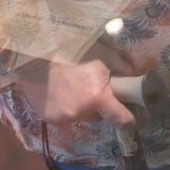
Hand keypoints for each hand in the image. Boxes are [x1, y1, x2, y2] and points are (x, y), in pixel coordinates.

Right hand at [19, 60, 135, 126]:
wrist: (35, 54)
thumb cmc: (71, 49)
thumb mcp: (102, 52)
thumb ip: (122, 66)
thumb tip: (134, 76)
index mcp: (97, 96)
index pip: (120, 119)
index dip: (128, 120)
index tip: (131, 120)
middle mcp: (81, 112)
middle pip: (98, 116)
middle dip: (98, 105)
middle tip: (91, 88)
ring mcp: (63, 117)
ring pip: (80, 115)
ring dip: (80, 106)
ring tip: (72, 86)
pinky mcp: (48, 118)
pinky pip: (64, 115)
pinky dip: (65, 107)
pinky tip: (58, 91)